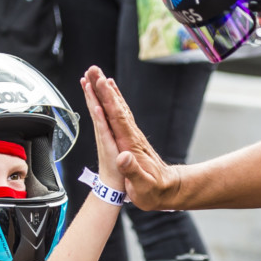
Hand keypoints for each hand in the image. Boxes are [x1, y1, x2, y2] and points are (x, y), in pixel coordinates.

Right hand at [85, 66, 183, 210]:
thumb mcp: (143, 186)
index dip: (107, 99)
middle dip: (103, 87)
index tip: (98, 82)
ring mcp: (132, 136)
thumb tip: (123, 157)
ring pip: (117, 108)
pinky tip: (109, 97)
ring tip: (97, 76)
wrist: (168, 191)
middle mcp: (131, 136)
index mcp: (130, 144)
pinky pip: (119, 116)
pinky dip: (112, 104)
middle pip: (115, 106)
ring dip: (106, 92)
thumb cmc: (154, 192)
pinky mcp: (131, 139)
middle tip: (92, 69)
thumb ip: (132, 171)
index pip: (116, 116)